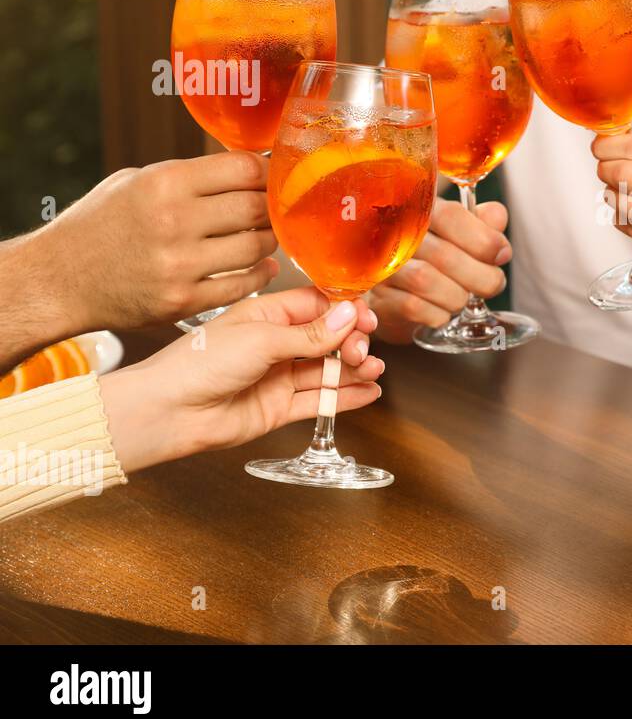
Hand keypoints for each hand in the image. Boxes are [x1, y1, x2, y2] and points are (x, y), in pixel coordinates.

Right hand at [36, 152, 278, 332]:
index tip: (270, 177)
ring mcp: (179, 264)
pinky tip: (262, 267)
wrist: (57, 281)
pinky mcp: (182, 300)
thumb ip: (188, 175)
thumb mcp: (135, 182)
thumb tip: (245, 169)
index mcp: (163, 182)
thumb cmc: (97, 226)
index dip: (265, 172)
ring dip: (268, 240)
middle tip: (274, 209)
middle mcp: (173, 221)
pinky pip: (242, 285)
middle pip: (256, 206)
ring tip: (265, 236)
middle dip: (271, 207)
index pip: (243, 168)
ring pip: (256, 247)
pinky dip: (259, 275)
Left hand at [99, 287, 382, 473]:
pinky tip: (369, 392)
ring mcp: (278, 376)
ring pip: (328, 370)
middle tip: (363, 350)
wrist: (170, 411)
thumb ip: (310, 334)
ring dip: (354, 369)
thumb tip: (348, 317)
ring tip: (374, 370)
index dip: (345, 311)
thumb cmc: (200, 363)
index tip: (367, 317)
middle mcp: (275, 344)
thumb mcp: (262, 339)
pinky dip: (347, 397)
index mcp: (267, 315)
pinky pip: (320, 400)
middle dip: (352, 342)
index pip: (317, 306)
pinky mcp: (279, 408)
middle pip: (328, 339)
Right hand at [368, 197, 511, 342]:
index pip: (451, 216)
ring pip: (425, 281)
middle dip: (481, 277)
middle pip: (444, 254)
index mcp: (421, 209)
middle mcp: (395, 233)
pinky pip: (412, 306)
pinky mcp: (379, 298)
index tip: (502, 255)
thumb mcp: (463, 234)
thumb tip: (496, 216)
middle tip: (492, 284)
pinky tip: (444, 311)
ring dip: (458, 296)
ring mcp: (383, 266)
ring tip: (465, 298)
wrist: (400, 293)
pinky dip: (438, 314)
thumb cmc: (437, 256)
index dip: (483, 238)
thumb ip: (483, 222)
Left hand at [592, 133, 631, 329]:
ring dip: (611, 192)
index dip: (610, 144)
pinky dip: (622, 215)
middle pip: (624, 175)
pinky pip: (631, 229)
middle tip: (604, 163)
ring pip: (622, 204)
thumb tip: (625, 139)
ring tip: (617, 186)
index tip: (602, 143)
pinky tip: (630, 208)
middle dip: (605, 165)